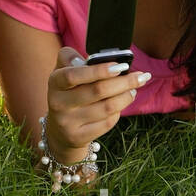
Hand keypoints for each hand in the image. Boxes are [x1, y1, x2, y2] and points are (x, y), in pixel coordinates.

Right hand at [44, 46, 149, 165]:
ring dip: (126, 96)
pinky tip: (121, 104)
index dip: (99, 70)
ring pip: (107, 107)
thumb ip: (74, 59)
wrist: (60, 129)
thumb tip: (101, 60)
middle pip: (98, 91)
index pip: (74, 75)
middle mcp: (58, 103)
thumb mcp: (64, 72)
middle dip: (124, 82)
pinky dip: (118, 111)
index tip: (120, 66)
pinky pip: (107, 122)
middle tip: (141, 76)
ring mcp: (67, 122)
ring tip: (133, 89)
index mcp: (54, 82)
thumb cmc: (69, 92)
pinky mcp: (78, 137)